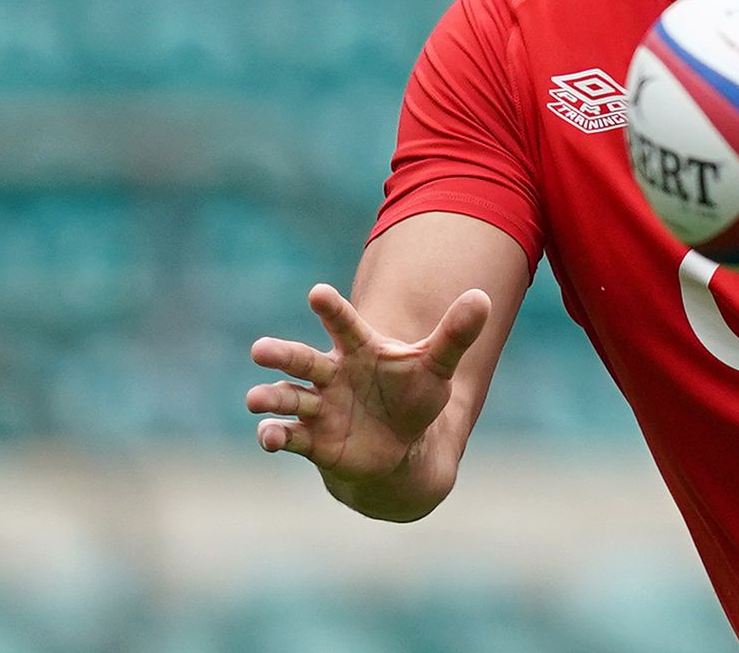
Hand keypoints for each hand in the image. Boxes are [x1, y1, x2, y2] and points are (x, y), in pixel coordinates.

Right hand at [246, 283, 491, 495]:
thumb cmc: (414, 396)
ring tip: (254, 400)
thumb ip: (455, 334)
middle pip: (302, 360)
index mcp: (359, 349)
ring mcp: (319, 406)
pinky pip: (290, 435)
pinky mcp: (313, 439)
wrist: (399, 446)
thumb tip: (483, 297)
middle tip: (260, 349)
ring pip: (288, 397)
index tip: (317, 292)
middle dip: (281, 354)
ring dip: (270, 398)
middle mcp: (331, 374)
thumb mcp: (437, 366)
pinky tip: (268, 438)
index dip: (332, 309)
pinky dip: (275, 436)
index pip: (344, 324)